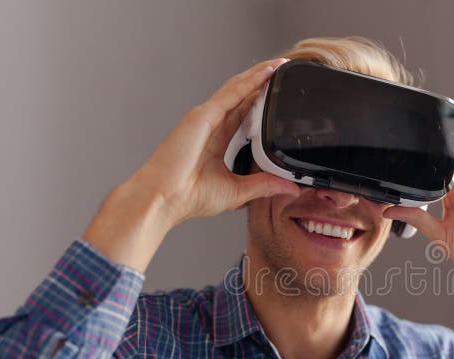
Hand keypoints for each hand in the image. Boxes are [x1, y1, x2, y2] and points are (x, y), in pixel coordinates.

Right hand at [127, 57, 299, 227]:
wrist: (165, 199)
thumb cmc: (189, 197)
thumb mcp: (238, 191)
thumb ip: (264, 185)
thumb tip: (289, 187)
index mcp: (217, 140)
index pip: (243, 114)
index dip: (259, 100)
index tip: (278, 94)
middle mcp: (212, 125)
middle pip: (241, 96)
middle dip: (261, 82)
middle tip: (283, 70)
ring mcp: (206, 118)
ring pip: (237, 88)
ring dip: (258, 75)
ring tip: (279, 65)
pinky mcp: (203, 116)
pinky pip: (231, 94)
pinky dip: (249, 82)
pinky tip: (265, 72)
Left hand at [384, 126, 453, 330]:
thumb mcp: (440, 236)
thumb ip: (417, 219)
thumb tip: (389, 212)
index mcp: (452, 200)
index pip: (436, 174)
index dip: (426, 160)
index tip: (410, 145)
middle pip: (452, 160)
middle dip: (441, 143)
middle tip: (425, 124)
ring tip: (442, 118)